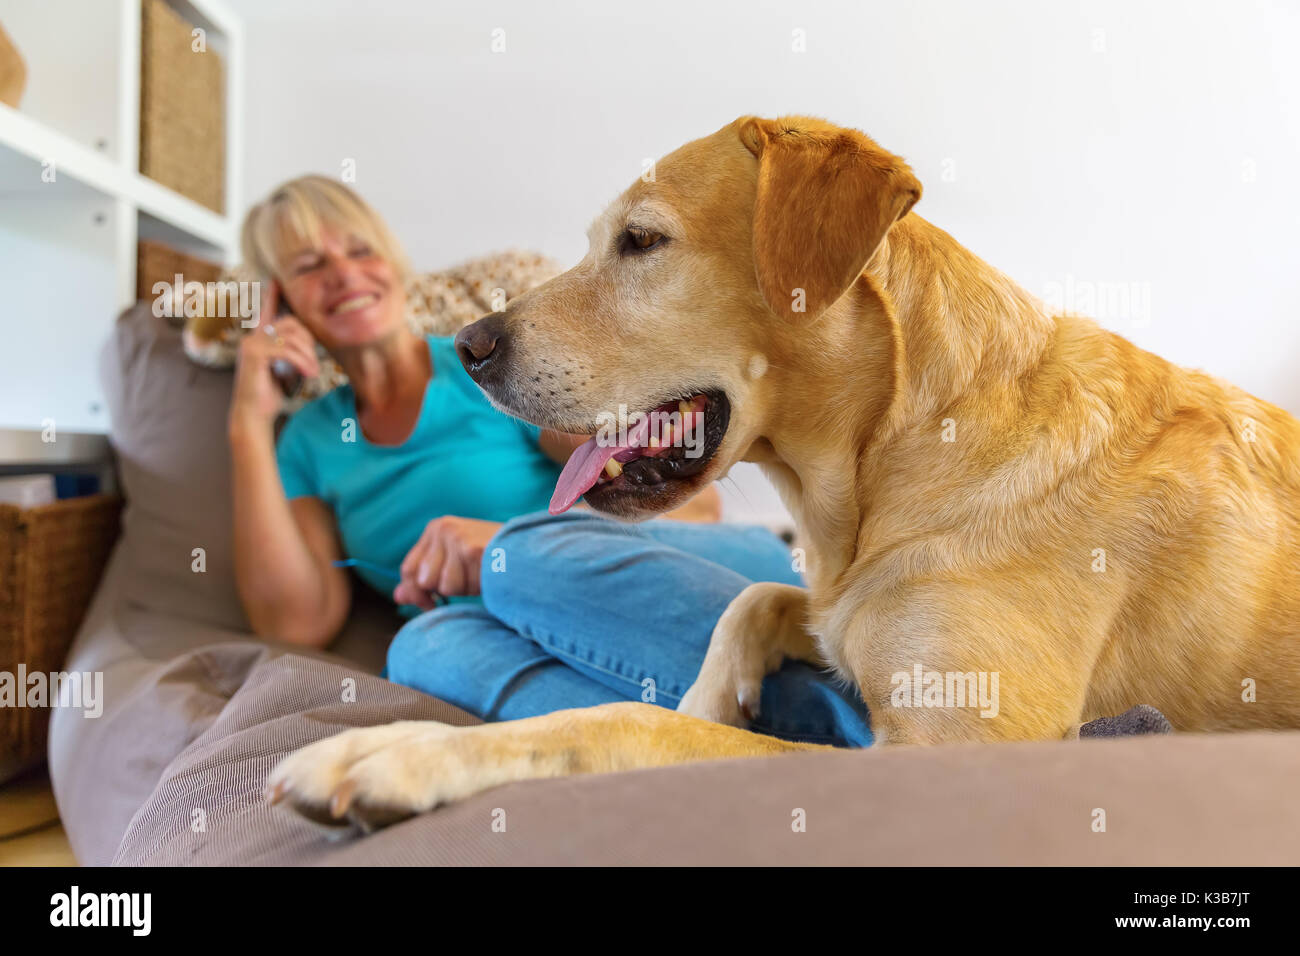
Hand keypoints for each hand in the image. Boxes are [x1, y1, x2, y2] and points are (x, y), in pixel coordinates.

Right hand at [228, 282, 320, 436]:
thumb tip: (307, 342)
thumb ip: (290, 352)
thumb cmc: (270, 394)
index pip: (267, 311)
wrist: (253, 415)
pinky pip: (287, 350)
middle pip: (291, 324)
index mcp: (258, 339)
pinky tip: (307, 375)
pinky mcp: (254, 354)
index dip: (272, 294)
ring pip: (292, 338)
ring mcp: (251, 344)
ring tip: (312, 372)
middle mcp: (252, 337)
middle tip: (312, 363)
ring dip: (308, 356)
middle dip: (308, 342)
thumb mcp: (284, 369)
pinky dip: (302, 362)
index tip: (277, 279)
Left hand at [394, 516, 501, 607]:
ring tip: (482, 574)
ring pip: (442, 585)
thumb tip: (398, 597)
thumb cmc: (495, 559)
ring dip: (464, 589)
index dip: (416, 593)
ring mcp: (455, 537)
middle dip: (444, 591)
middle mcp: (441, 528)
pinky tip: (489, 574)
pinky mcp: (469, 548)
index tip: (431, 605)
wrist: (530, 549)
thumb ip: (426, 579)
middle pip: (422, 580)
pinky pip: (458, 587)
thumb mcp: (455, 566)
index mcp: (437, 528)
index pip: (408, 569)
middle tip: (469, 581)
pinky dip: (475, 587)